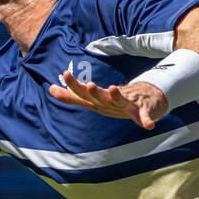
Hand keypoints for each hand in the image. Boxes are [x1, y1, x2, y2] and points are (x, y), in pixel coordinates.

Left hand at [48, 62, 168, 129]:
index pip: (83, 92)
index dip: (74, 85)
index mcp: (98, 99)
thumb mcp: (92, 100)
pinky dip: (146, 120)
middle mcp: (111, 100)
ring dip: (116, 96)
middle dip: (94, 91)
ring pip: (121, 101)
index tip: (64, 73)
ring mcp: (127, 104)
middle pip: (100, 96)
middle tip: (89, 84)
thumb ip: (71, 96)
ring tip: (113, 88)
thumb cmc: (114, 100)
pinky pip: (144, 116)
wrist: (146, 98)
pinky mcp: (141, 111)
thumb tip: (50, 89)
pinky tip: (148, 125)